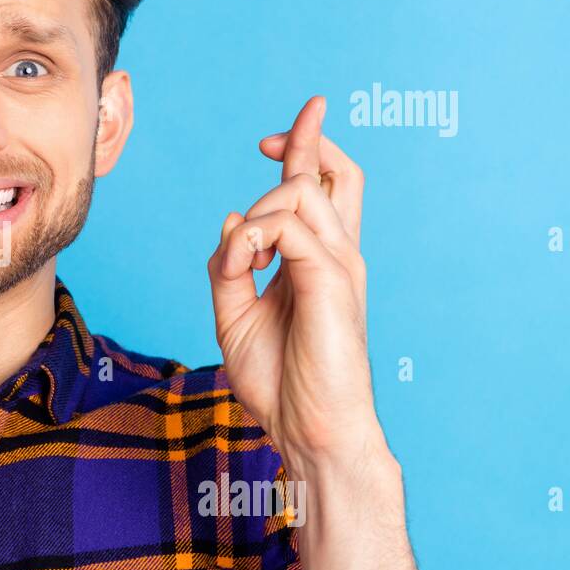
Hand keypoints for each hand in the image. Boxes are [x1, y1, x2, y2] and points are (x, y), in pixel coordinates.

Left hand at [207, 96, 380, 480]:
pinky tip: (244, 270)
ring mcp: (338, 265)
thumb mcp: (234, 316)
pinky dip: (251, 240)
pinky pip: (287, 228)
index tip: (271, 138)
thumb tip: (233, 219)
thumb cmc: (280, 381)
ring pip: (299, 193)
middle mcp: (335, 256)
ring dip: (254, 216)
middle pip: (329, 175)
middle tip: (265, 142)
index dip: (304, 149)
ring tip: (242, 264)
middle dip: (301, 142)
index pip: (324, 188)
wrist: (309, 430)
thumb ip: (230, 267)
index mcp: (316, 262)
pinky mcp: (331, 281)